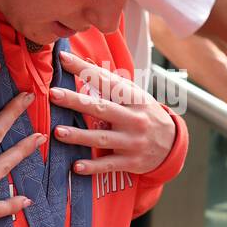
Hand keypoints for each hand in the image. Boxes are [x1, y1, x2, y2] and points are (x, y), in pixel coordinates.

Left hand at [49, 49, 177, 175]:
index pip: (107, 81)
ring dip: (79, 136)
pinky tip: (76, 167)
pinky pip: (109, 165)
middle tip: (54, 94)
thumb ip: (110, 83)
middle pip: (102, 109)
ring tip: (58, 132)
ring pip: (102, 138)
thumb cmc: (146, 114)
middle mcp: (134, 119)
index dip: (85, 70)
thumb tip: (81, 63)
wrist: (172, 144)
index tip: (63, 59)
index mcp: (134, 99)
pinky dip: (92, 166)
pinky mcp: (131, 162)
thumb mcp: (135, 95)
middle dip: (76, 101)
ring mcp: (132, 142)